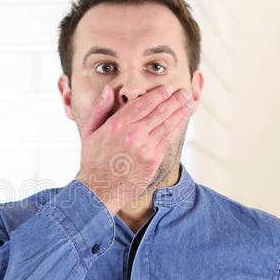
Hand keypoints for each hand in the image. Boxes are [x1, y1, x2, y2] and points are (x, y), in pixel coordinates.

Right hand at [75, 83, 197, 214]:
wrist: (100, 190)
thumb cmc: (93, 161)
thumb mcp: (90, 132)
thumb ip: (100, 109)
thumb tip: (109, 90)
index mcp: (117, 124)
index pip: (143, 103)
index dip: (158, 95)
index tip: (167, 89)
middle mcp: (133, 133)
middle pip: (160, 111)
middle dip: (175, 100)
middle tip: (185, 92)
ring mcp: (145, 147)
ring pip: (168, 124)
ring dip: (181, 112)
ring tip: (189, 104)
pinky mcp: (153, 160)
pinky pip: (168, 140)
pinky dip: (176, 129)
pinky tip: (182, 122)